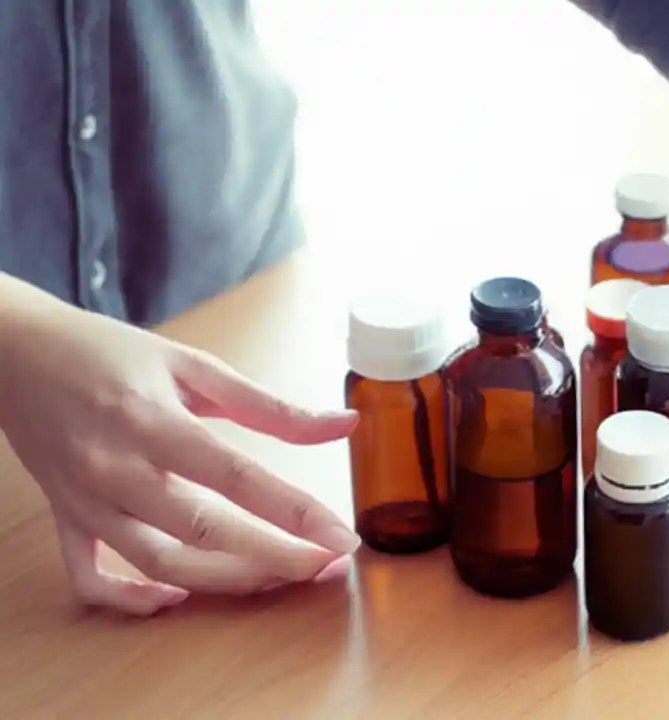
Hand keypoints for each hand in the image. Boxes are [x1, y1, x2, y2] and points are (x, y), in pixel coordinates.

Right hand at [0, 288, 360, 615]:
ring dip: (226, 582)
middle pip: (203, 532)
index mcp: (153, 422)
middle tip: (330, 566)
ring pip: (159, 563)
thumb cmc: (109, 354)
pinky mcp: (66, 520)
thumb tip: (344, 424)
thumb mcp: (192, 365)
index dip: (296, 512)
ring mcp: (86, 502)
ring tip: (282, 578)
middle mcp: (116, 469)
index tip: (342, 538)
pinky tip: (177, 599)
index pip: (237, 477)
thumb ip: (270, 404)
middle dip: (274, 557)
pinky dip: (131, 600)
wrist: (13, 353)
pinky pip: (91, 579)